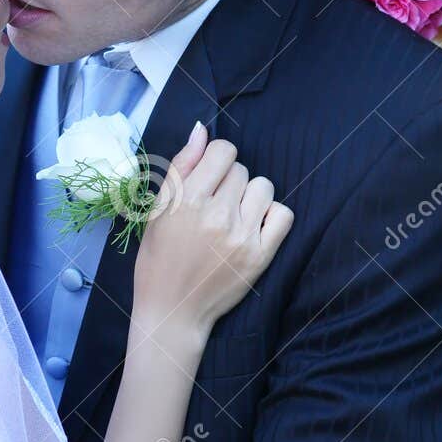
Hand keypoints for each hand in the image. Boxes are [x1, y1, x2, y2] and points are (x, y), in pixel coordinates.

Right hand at [131, 125, 293, 347]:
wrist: (172, 312)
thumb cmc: (158, 260)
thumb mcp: (158, 212)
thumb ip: (181, 167)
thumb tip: (202, 130)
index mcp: (186, 200)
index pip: (222, 151)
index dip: (216, 161)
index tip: (208, 180)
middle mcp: (216, 215)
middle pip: (242, 170)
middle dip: (229, 183)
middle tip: (214, 208)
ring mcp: (241, 236)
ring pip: (263, 187)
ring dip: (250, 197)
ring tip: (233, 218)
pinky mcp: (260, 256)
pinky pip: (283, 214)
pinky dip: (271, 216)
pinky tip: (253, 227)